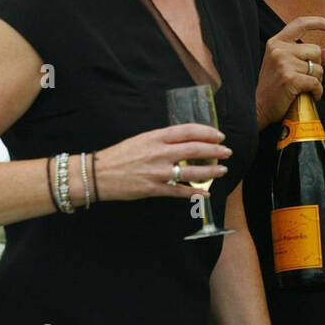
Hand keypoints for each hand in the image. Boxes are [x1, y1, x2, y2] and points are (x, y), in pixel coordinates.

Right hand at [92, 123, 230, 200]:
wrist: (97, 174)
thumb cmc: (120, 155)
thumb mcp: (142, 139)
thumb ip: (163, 140)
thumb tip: (186, 140)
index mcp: (156, 137)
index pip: (188, 131)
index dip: (207, 132)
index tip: (219, 135)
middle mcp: (159, 153)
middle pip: (195, 149)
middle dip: (215, 150)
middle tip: (227, 151)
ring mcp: (157, 172)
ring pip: (191, 171)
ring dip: (210, 171)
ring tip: (222, 170)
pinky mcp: (153, 189)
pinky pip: (179, 191)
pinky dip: (194, 192)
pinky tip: (205, 193)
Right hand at [256, 16, 324, 126]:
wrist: (259, 108)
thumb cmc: (275, 88)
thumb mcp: (290, 66)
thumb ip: (312, 57)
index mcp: (276, 42)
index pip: (300, 23)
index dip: (318, 22)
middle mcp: (279, 49)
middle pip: (316, 50)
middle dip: (317, 66)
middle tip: (304, 79)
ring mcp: (283, 63)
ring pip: (317, 67)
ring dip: (317, 80)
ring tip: (304, 88)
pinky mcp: (290, 78)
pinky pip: (316, 82)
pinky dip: (317, 92)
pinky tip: (310, 96)